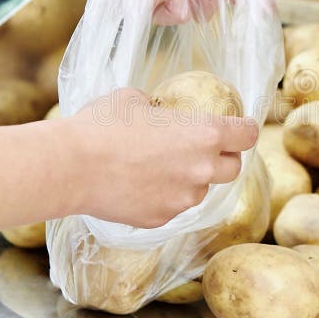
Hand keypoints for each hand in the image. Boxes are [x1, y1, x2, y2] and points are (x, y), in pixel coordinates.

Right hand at [59, 88, 258, 227]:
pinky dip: (164, 197)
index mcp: (204, 133)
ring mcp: (183, 198)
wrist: (71, 166)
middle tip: (202, 150)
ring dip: (190, 179)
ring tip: (159, 168)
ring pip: (200, 190)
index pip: (247, 135)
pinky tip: (138, 185)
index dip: (245, 130)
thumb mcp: (133, 99)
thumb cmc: (102, 124)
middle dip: (223, 158)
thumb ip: (156, 107)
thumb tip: (154, 110)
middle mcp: (202, 169)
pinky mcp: (162, 218)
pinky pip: (173, 206)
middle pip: (233, 168)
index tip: (239, 128)